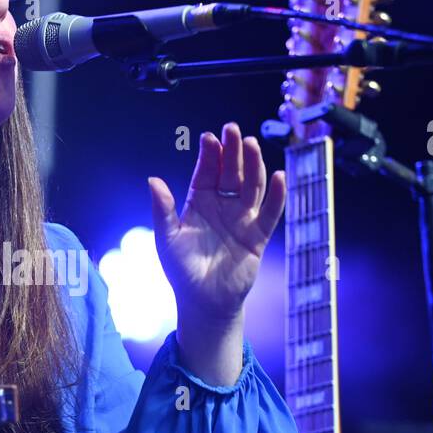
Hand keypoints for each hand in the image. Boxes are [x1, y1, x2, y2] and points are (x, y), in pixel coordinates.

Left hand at [148, 121, 286, 321]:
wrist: (204, 302)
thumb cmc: (182, 270)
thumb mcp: (167, 239)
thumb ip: (162, 210)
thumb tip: (152, 180)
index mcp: (199, 203)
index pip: (206, 173)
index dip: (209, 155)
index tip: (210, 137)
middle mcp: (222, 206)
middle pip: (231, 173)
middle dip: (233, 152)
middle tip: (234, 129)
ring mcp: (242, 219)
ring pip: (251, 187)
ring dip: (253, 166)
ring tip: (252, 145)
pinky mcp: (258, 236)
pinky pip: (270, 213)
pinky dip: (277, 196)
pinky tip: (279, 177)